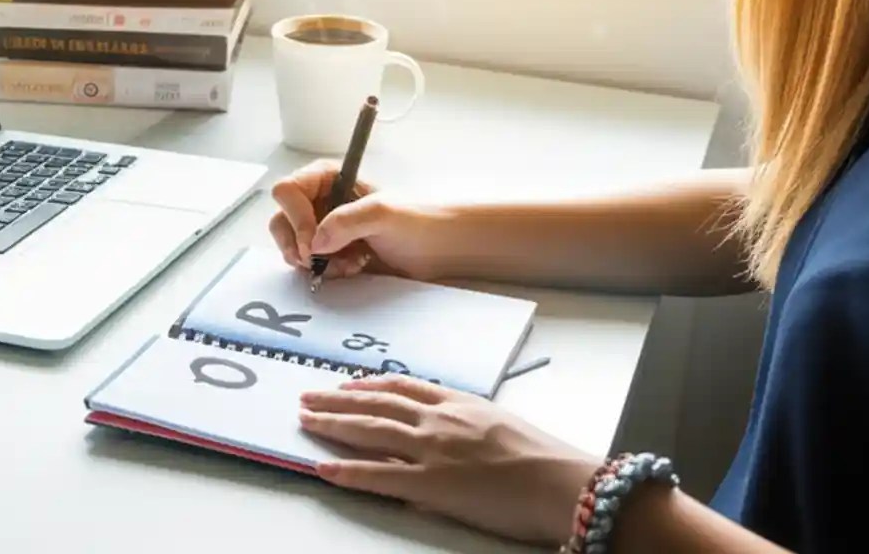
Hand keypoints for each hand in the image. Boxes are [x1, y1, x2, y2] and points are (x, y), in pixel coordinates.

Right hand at [267, 160, 447, 280]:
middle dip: (297, 245)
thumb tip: (314, 243)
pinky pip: (311, 265)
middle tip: (315, 263)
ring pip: (294, 247)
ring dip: (314, 262)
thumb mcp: (383, 213)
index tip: (313, 244)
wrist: (444, 247)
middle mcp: (321, 201)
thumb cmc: (420, 219)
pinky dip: (326, 272)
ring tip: (348, 265)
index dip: (296, 218)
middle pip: (282, 221)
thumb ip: (345, 221)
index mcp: (328, 178)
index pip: (288, 191)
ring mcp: (326, 229)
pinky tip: (353, 269)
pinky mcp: (333, 254)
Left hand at [299, 374, 598, 546]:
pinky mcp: (430, 484)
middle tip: (307, 396)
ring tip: (305, 419)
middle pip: (377, 403)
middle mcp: (439, 420)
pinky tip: (323, 466)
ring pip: (369, 430)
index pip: (404, 387)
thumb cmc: (546, 460)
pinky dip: (346, 471)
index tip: (347, 384)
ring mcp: (432, 450)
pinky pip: (377, 476)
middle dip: (337, 399)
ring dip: (332, 424)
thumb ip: (470, 425)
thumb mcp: (504, 426)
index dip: (371, 385)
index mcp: (460, 403)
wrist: (563, 483)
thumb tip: (449, 436)